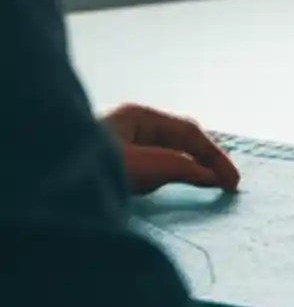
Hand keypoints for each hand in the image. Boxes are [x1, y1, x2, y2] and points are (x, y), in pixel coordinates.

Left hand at [101, 104, 239, 193]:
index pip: (189, 132)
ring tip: (208, 182)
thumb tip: (214, 176)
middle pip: (178, 138)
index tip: (233, 182)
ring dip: (188, 165)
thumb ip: (183, 168)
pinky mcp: (109, 164)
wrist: (46, 190)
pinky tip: (173, 183)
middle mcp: (129, 124)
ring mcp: (117, 143)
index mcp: (138, 116)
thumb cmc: (95, 170)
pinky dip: (168, 173)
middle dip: (204, 157)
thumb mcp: (146, 167)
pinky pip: (148, 164)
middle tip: (226, 180)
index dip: (215, 156)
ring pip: (164, 151)